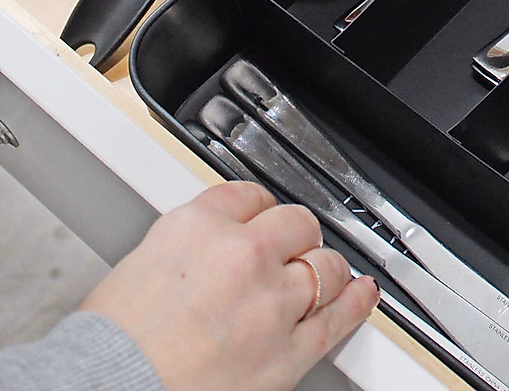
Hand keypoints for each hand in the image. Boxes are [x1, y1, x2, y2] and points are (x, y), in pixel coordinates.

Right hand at [82, 182, 377, 390]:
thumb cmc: (107, 349)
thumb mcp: (138, 269)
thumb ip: (185, 248)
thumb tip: (204, 252)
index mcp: (197, 227)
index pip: (248, 195)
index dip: (258, 209)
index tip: (262, 217)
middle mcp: (241, 256)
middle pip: (295, 223)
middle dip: (294, 236)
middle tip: (289, 251)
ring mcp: (270, 303)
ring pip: (324, 266)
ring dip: (324, 269)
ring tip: (324, 274)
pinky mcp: (286, 353)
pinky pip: (336, 319)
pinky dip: (355, 303)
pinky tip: (362, 294)